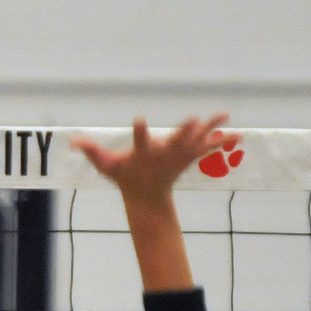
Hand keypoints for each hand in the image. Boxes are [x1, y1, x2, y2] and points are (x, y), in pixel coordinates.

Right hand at [73, 116, 237, 209]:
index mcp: (144, 156)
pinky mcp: (187, 157)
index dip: (141, 131)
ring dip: (210, 129)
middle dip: (184, 132)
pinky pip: (207, 148)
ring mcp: (178, 157)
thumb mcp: (106, 166)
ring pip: (196, 141)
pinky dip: (222, 141)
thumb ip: (91, 152)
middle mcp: (164, 156)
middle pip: (176, 142)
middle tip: (194, 119)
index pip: (141, 142)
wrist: (146, 197)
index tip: (140, 119)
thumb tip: (71, 141)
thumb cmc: (124, 177)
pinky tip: (238, 133)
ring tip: (224, 113)